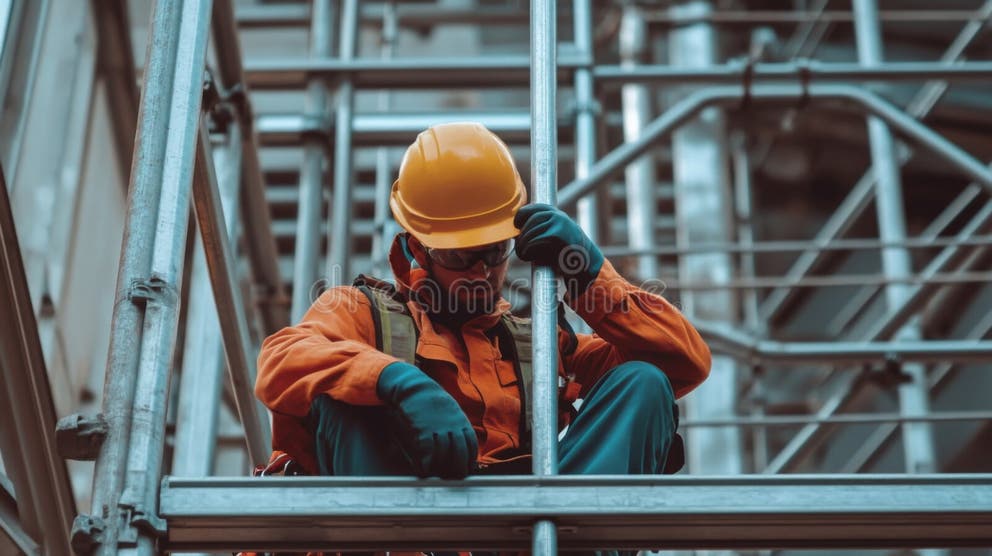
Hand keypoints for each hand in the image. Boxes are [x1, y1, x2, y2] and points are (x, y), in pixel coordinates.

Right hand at [376, 362, 477, 477]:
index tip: (469, 468)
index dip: (471, 458)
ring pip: (443, 452)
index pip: (471, 443)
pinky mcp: (422, 428)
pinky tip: (424, 470)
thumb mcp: (451, 409)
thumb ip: (457, 424)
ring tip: (440, 476)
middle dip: (459, 467)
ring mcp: (437, 427)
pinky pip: (427, 450)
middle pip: (459, 451)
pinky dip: (426, 462)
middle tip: (456, 477)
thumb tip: (462, 441)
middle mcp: (451, 425)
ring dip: (442, 467)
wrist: (415, 387)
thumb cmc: (433, 400)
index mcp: (460, 420)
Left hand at [514, 203, 603, 295]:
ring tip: (522, 254)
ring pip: (530, 232)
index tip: (517, 224)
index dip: (522, 215)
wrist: (585, 264)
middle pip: (530, 220)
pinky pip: (534, 241)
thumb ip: (539, 230)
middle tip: (519, 247)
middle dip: (522, 235)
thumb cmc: (565, 253)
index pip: (534, 208)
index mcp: (557, 214)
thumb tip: (517, 232)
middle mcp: (558, 216)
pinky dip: (527, 250)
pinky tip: (527, 257)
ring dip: (522, 246)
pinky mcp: (557, 235)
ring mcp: (559, 224)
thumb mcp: (553, 236)